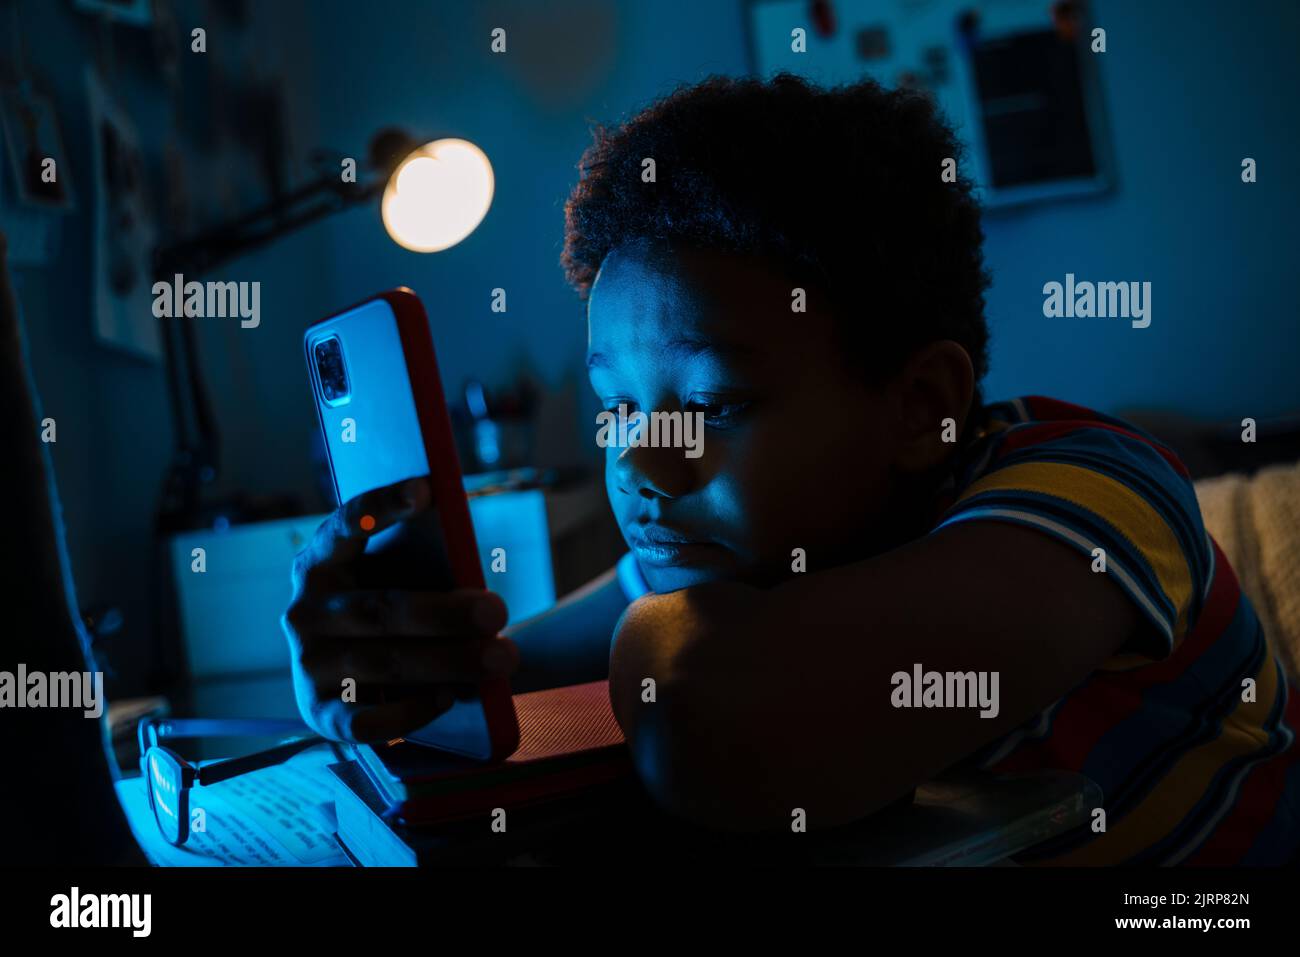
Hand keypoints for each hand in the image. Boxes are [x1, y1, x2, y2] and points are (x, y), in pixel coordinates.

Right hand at [281, 476, 518, 741]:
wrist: (356, 674)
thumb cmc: (393, 607)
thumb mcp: (399, 577)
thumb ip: (423, 566)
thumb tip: (473, 581)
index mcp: (321, 560)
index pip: (346, 525)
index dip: (382, 506)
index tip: (426, 489)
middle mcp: (305, 610)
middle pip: (380, 609)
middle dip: (444, 612)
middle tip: (497, 611)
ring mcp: (308, 662)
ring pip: (384, 662)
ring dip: (449, 662)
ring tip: (502, 658)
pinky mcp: (318, 712)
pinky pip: (367, 719)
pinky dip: (411, 710)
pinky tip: (449, 698)